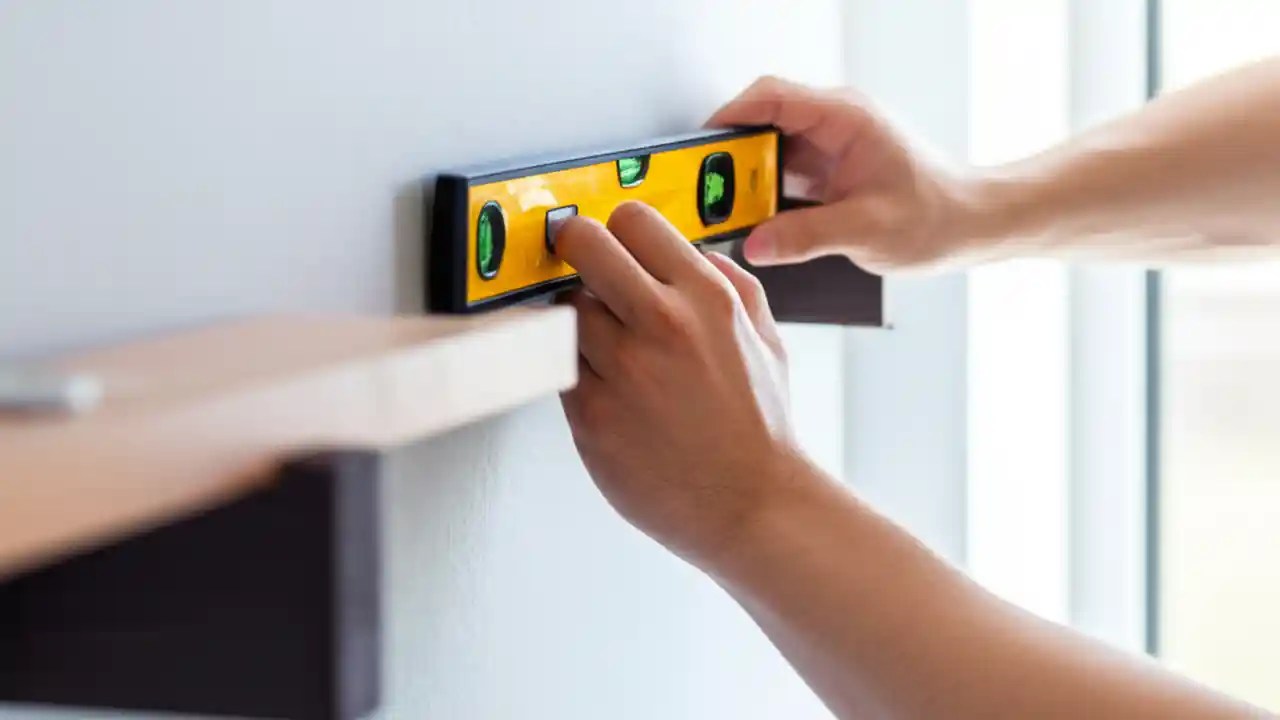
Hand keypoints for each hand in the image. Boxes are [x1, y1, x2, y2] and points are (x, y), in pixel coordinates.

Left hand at [556, 201, 805, 566]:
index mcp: (708, 297)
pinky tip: (610, 392)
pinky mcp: (590, 415)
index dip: (616, 229)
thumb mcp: (767, 340)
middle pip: (583, 245)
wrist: (752, 506)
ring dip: (578, 321)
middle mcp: (663, 324)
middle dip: (576, 250)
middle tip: (580, 268)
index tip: (609, 243)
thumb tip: (692, 250)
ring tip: (607, 348)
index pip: (632, 219)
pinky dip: (578, 372)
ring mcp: (622, 370)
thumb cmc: (759, 426)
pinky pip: (562, 368)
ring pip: (565, 309)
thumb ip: (731, 284)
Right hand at [709, 76, 994, 273]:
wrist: (973, 225)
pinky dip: (763, 196)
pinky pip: (783, 175)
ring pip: (769, 152)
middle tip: (706, 192)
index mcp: (845, 118)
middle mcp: (835, 125)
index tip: (698, 148)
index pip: (771, 97)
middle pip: (762, 124)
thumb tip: (756, 243)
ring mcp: (831, 148)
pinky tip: (756, 222)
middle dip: (729, 158)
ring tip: (726, 211)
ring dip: (745, 181)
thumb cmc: (938, 215)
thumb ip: (806, 237)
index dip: (728, 118)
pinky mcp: (830, 173)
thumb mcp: (867, 230)